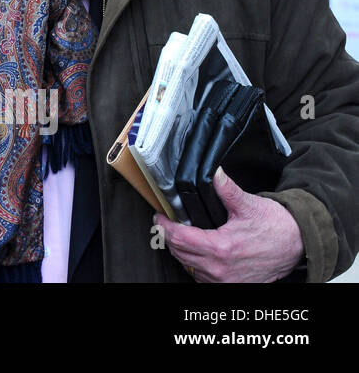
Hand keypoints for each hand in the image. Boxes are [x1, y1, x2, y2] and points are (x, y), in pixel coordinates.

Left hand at [155, 169, 303, 282]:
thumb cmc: (277, 226)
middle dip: (169, 237)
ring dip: (181, 251)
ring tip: (180, 235)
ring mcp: (225, 280)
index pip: (179, 239)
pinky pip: (201, 277)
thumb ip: (227, 189)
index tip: (160, 216)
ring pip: (188, 267)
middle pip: (179, 253)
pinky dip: (194, 264)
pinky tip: (196, 252)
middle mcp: (220, 269)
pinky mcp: (231, 285)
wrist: (299, 245)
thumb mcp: (249, 205)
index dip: (164, 226)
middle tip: (166, 223)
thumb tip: (215, 173)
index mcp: (222, 248)